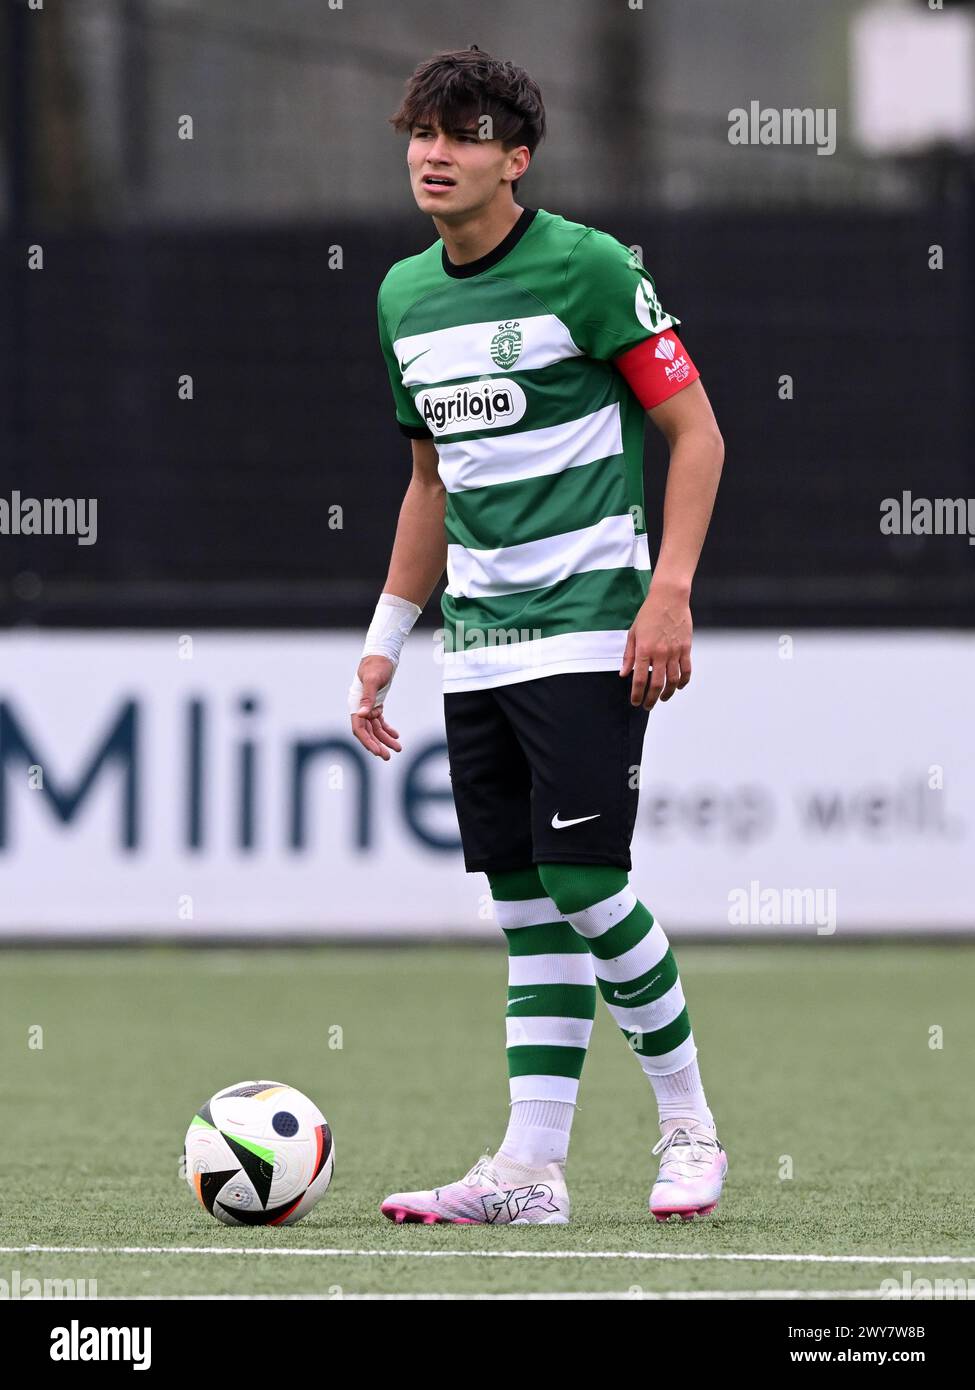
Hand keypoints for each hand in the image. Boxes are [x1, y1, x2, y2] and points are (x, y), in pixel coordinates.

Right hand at [349, 655, 401, 759]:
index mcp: (356, 704)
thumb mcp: (372, 680)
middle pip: (368, 732)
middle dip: (377, 745)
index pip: (359, 728)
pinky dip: (387, 729)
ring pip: (376, 728)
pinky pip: (380, 721)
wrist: (382, 655)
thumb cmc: (376, 666)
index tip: (377, 751)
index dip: (367, 741)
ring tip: (398, 748)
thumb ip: (367, 698)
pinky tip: (396, 735)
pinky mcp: (376, 704)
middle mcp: (360, 707)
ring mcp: (368, 707)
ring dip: (385, 739)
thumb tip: (362, 715)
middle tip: (388, 756)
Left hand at [619, 579, 692, 710]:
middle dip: (651, 699)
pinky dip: (683, 681)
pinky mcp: (686, 648)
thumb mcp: (633, 633)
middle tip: (647, 706)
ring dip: (668, 693)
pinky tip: (678, 686)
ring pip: (673, 681)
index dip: (637, 694)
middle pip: (657, 684)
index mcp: (644, 650)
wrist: (669, 598)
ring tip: (663, 698)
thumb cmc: (648, 614)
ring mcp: (675, 651)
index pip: (639, 679)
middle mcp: (660, 653)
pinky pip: (686, 670)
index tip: (635, 702)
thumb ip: (629, 656)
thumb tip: (623, 674)